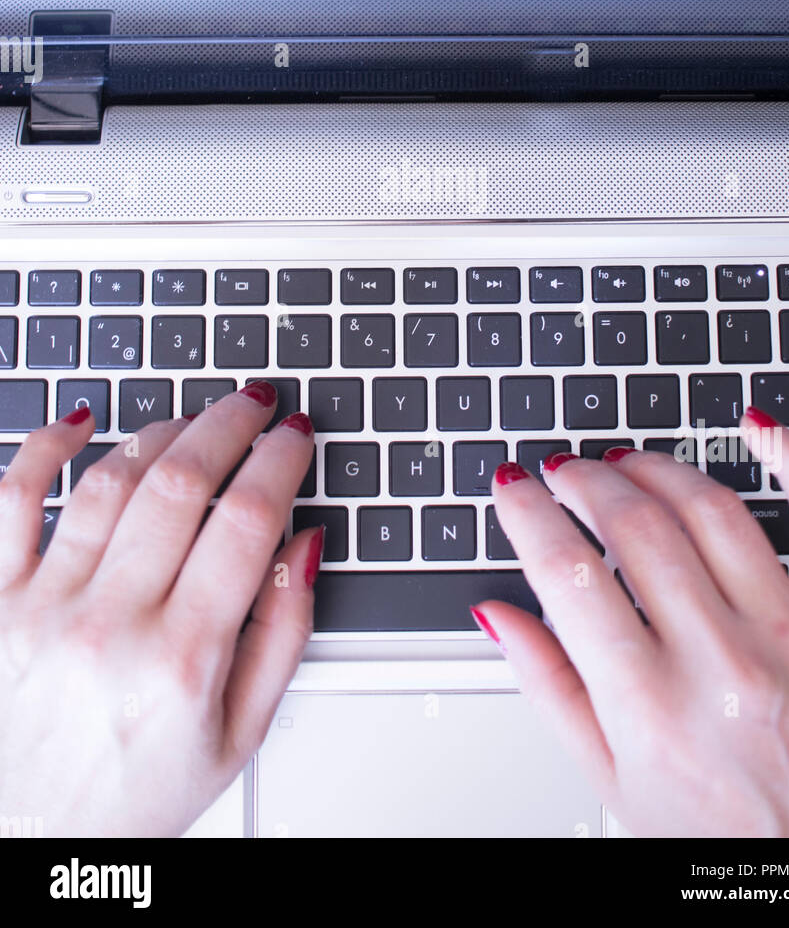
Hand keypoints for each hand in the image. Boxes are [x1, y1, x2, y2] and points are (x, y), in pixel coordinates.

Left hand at [0, 384, 320, 836]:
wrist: (32, 840)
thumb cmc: (133, 793)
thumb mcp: (239, 735)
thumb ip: (282, 634)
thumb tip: (303, 544)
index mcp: (183, 659)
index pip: (247, 520)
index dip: (280, 460)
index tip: (294, 436)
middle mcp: (111, 624)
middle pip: (181, 482)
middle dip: (230, 425)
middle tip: (254, 404)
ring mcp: (45, 606)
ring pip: (109, 479)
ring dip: (160, 431)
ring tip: (192, 422)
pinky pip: (12, 500)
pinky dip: (43, 449)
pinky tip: (78, 423)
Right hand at [474, 412, 788, 836]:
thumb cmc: (722, 833)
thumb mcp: (613, 780)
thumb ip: (548, 688)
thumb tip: (496, 614)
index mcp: (650, 707)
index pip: (566, 574)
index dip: (525, 513)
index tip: (511, 488)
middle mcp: (721, 664)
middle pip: (634, 527)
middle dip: (582, 480)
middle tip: (562, 471)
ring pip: (712, 508)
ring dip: (656, 467)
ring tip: (625, 465)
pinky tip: (756, 427)